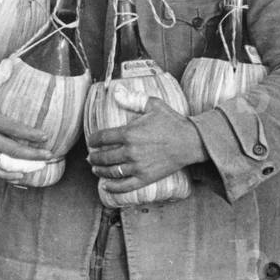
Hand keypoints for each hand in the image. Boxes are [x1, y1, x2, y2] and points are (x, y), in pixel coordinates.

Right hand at [0, 59, 51, 181]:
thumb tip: (12, 62)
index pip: (10, 128)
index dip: (28, 133)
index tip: (45, 136)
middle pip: (10, 150)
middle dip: (31, 155)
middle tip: (49, 155)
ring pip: (3, 164)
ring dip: (22, 168)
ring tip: (41, 167)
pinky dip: (7, 176)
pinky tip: (22, 177)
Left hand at [87, 87, 206, 196]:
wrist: (190, 141)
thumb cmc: (172, 122)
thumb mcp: (153, 105)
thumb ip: (132, 99)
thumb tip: (116, 91)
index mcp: (129, 133)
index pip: (102, 138)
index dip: (93, 140)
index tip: (91, 141)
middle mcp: (130, 151)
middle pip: (104, 156)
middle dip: (94, 157)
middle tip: (90, 158)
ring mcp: (137, 166)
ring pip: (111, 171)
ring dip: (100, 171)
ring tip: (95, 169)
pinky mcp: (145, 178)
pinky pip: (125, 186)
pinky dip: (113, 188)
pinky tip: (106, 186)